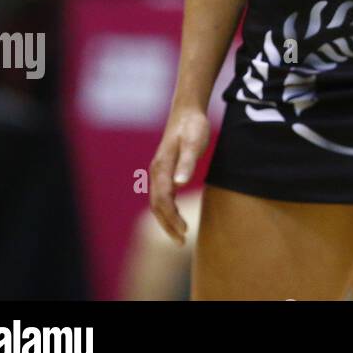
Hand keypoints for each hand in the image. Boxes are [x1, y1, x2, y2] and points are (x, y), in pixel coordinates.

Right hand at [148, 106, 209, 244]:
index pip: (163, 200)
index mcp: (162, 167)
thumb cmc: (193, 126)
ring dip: (166, 220)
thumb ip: (188, 162)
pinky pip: (161, 196)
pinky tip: (177, 217)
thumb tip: (180, 184)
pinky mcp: (163, 170)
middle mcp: (156, 171)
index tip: (184, 231)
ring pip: (157, 202)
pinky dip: (167, 210)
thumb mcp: (195, 142)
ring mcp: (158, 171)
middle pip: (157, 206)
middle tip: (182, 242)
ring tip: (180, 234)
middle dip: (167, 225)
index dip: (171, 218)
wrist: (187, 111)